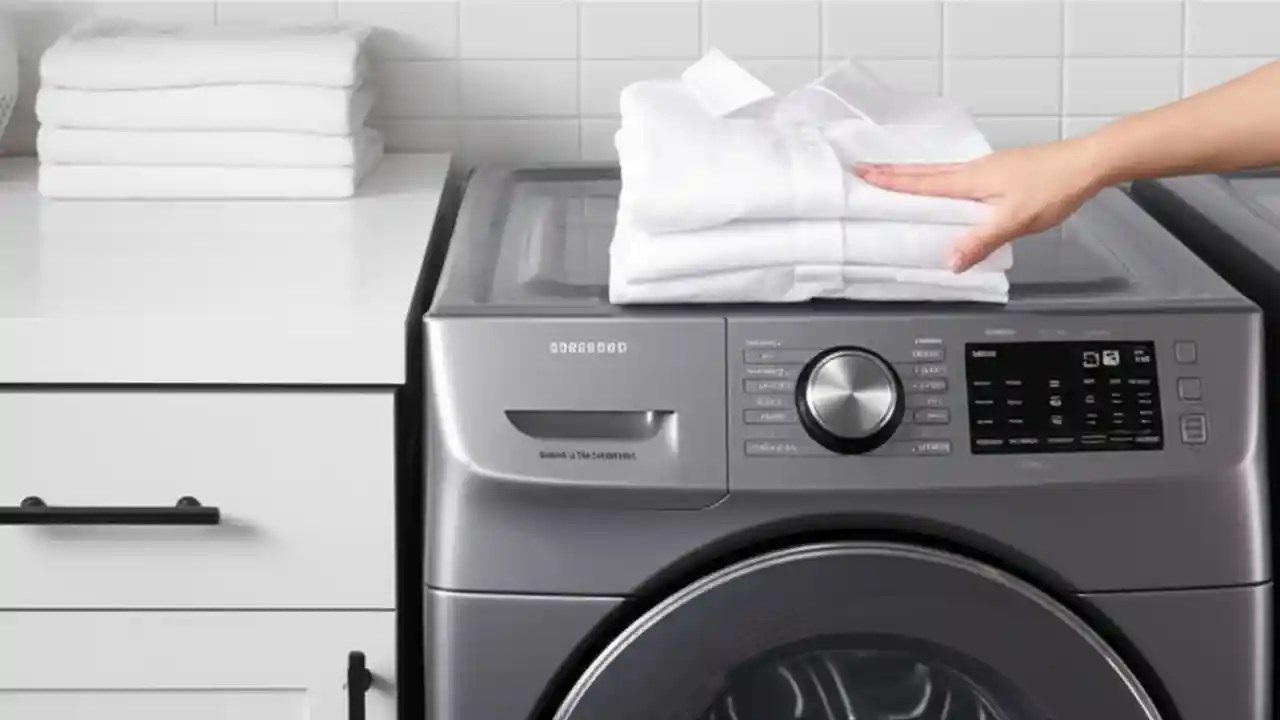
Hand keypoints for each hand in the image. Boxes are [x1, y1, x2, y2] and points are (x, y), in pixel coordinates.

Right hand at [855, 138, 1108, 271]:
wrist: (1088, 163)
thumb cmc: (1055, 185)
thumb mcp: (1016, 220)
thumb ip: (981, 240)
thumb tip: (950, 261)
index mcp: (972, 180)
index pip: (922, 182)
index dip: (891, 181)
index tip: (864, 174)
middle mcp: (976, 170)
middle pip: (926, 172)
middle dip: (894, 173)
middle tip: (865, 169)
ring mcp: (989, 169)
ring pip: (941, 173)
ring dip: (915, 175)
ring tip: (895, 177)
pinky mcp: (1002, 172)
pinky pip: (959, 177)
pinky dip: (940, 180)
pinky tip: (946, 189)